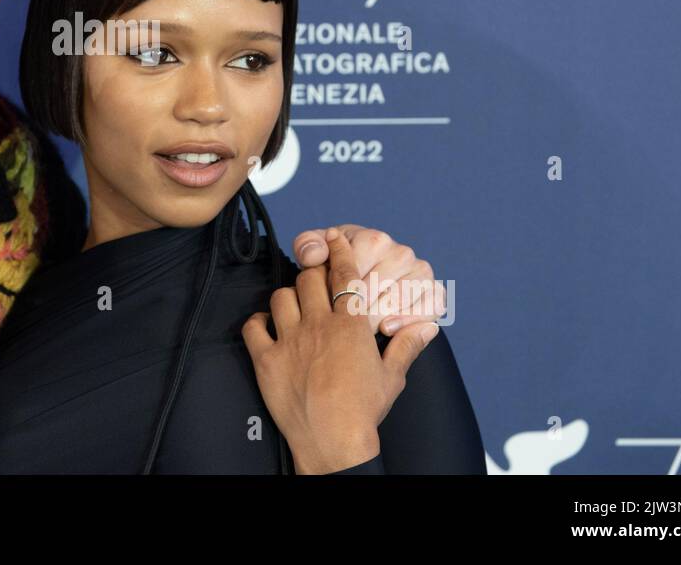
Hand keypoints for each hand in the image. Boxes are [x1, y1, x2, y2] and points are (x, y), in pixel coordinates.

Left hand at [243, 227, 439, 473]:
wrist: (334, 443)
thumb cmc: (364, 413)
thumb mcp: (392, 377)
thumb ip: (407, 346)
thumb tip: (426, 327)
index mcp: (349, 326)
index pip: (343, 275)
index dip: (339, 251)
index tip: (335, 237)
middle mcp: (317, 326)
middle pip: (309, 278)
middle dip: (313, 270)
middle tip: (315, 272)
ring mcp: (289, 341)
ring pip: (281, 297)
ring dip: (288, 296)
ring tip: (295, 302)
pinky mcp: (267, 360)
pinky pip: (253, 327)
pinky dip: (258, 322)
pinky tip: (266, 325)